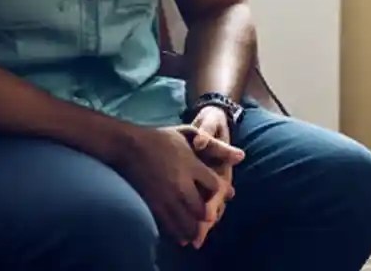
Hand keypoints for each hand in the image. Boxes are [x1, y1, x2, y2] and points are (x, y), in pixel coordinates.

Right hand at [112, 125, 243, 244]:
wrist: (128, 146)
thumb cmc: (161, 138)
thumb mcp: (190, 134)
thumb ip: (216, 147)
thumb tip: (242, 156)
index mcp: (191, 165)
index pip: (214, 186)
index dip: (221, 193)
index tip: (225, 195)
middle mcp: (180, 183)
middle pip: (201, 208)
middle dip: (209, 215)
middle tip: (213, 218)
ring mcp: (165, 195)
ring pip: (186, 220)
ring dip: (195, 229)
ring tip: (200, 234)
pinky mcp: (152, 203)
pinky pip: (168, 224)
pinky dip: (177, 232)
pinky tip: (182, 237)